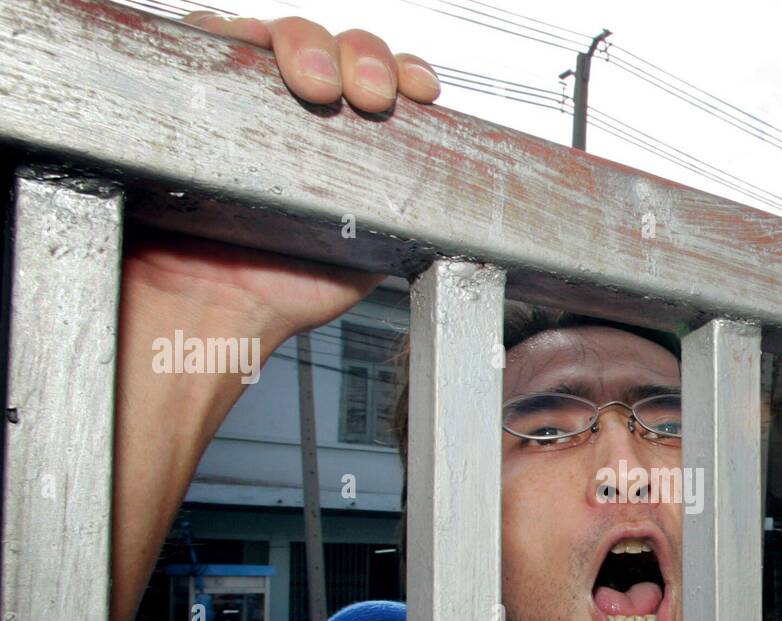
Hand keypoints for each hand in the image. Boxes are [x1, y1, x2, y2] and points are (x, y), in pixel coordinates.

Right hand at [112, 15, 439, 620]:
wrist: (212, 308)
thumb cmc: (283, 285)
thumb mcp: (372, 248)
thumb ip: (411, 211)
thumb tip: (472, 203)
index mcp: (347, 141)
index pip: (384, 82)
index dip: (404, 74)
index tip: (421, 91)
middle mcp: (300, 110)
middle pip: (340, 46)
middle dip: (364, 57)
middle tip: (371, 94)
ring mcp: (246, 94)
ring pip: (282, 34)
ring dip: (308, 45)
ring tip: (321, 85)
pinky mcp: (191, 87)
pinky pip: (210, 36)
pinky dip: (230, 31)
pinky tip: (249, 49)